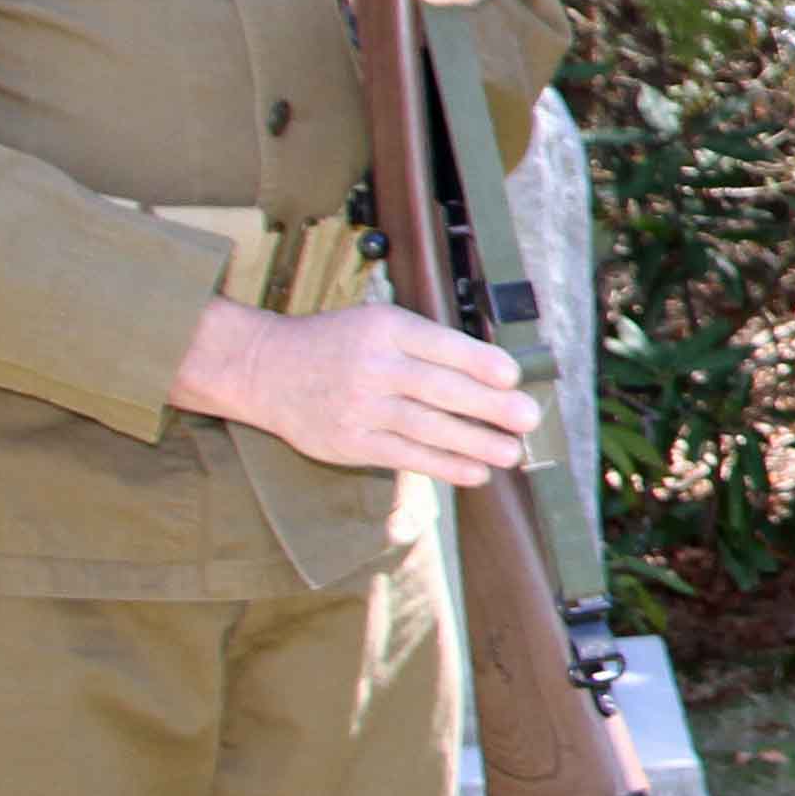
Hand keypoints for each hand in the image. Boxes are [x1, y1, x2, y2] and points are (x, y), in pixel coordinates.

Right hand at [171, 295, 539, 486]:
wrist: (265, 370)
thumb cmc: (336, 344)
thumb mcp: (378, 324)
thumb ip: (427, 344)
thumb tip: (494, 372)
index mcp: (386, 329)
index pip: (441, 345)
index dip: (479, 362)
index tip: (513, 376)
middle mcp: (373, 367)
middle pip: (439, 389)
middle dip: (489, 406)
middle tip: (529, 417)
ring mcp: (360, 407)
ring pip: (426, 428)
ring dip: (474, 443)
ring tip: (512, 452)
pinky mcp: (350, 442)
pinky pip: (405, 457)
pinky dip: (443, 466)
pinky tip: (475, 472)